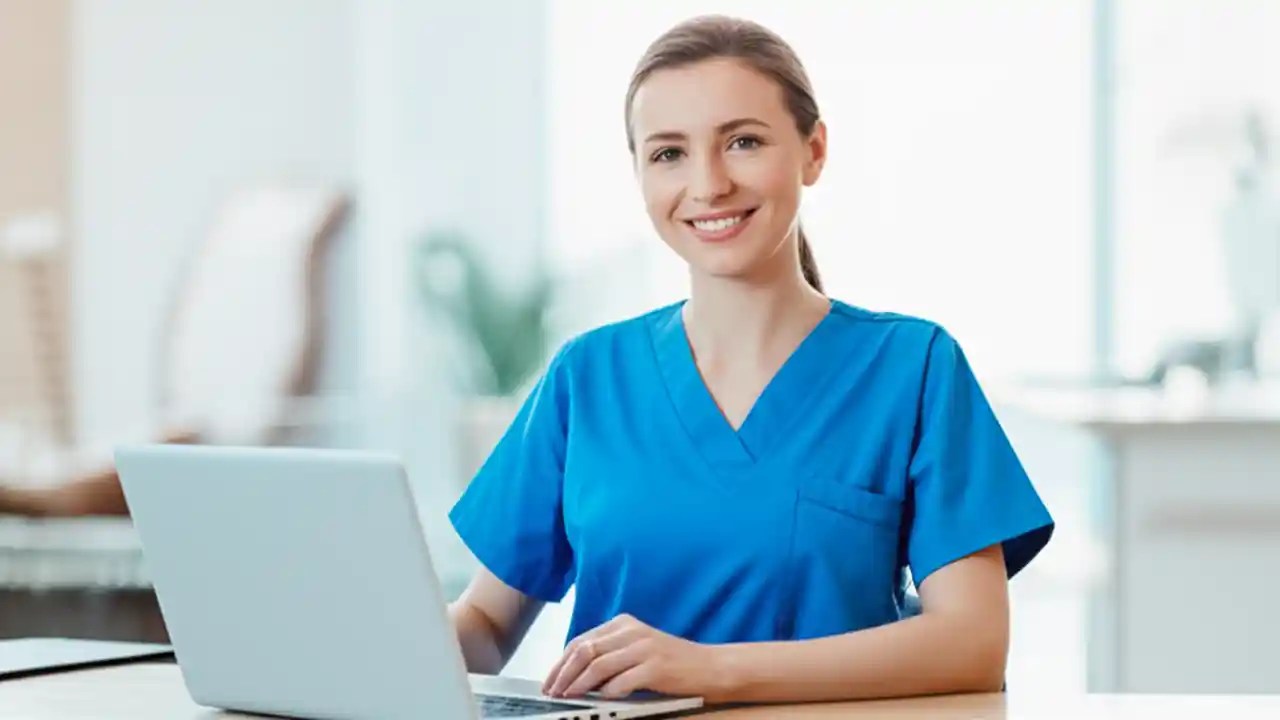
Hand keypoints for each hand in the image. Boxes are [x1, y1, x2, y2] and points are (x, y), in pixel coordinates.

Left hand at [542, 614, 725, 700]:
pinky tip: (600, 700)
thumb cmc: (671, 663)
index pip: (581, 641)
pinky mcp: (655, 667)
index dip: (560, 662)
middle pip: (585, 651)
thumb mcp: (637, 650)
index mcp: (623, 623)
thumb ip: (609, 655)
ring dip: (578, 685)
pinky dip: (606, 693)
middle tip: (552, 692)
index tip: (549, 681)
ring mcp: (644, 648)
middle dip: (563, 674)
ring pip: (598, 666)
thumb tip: (573, 675)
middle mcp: (632, 631)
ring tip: (567, 697)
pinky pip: (621, 682)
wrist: (710, 667)